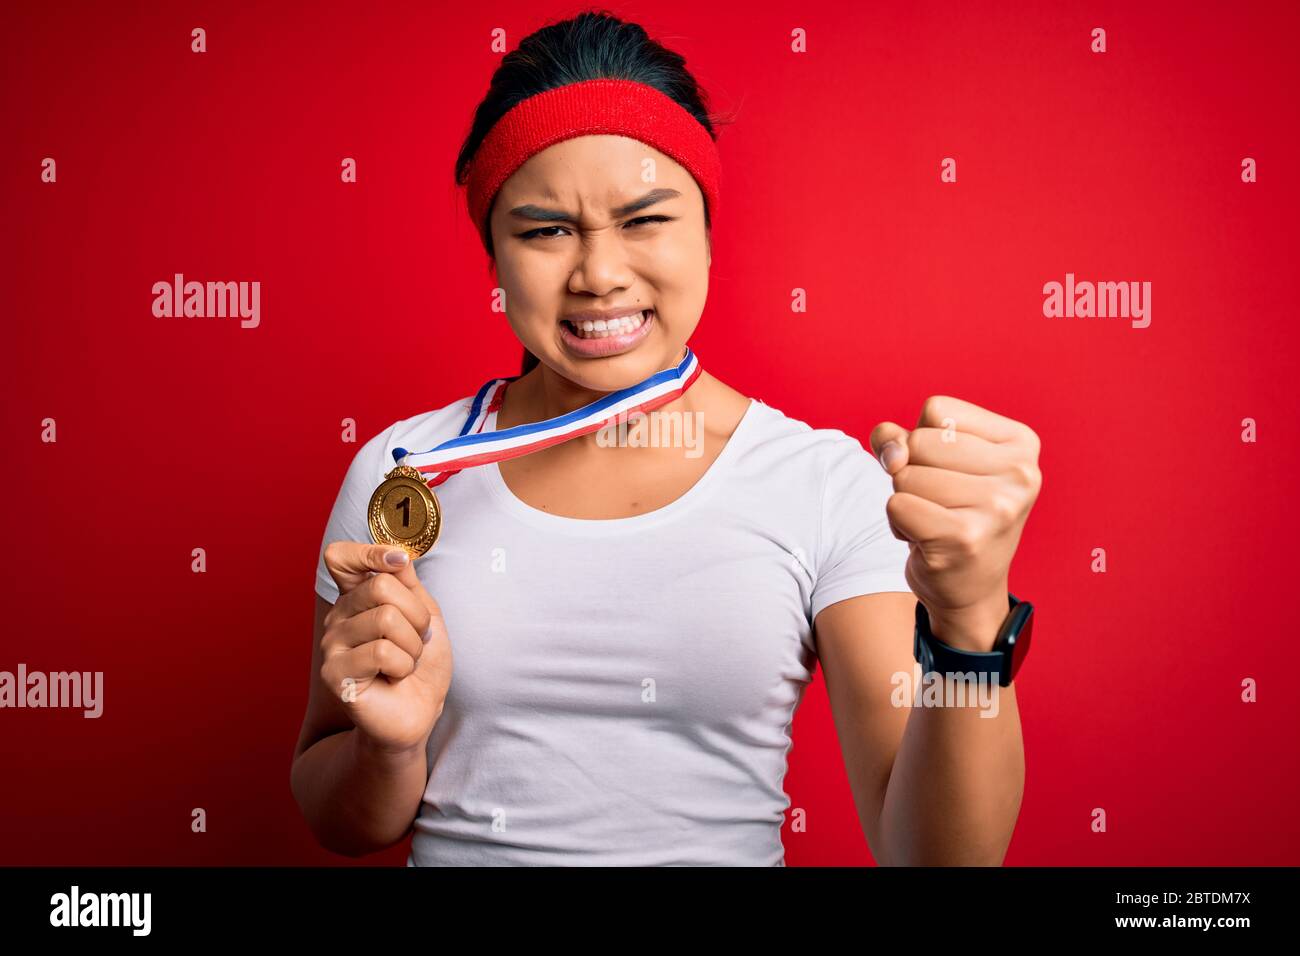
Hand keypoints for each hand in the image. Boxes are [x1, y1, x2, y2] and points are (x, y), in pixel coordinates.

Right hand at [320, 542, 452, 753]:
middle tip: (417, 638)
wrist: (420, 710)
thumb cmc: (421, 663)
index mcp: (356, 597)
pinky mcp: (335, 673)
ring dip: (413, 644)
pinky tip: (395, 677)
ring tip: (406, 661)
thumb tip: (398, 554)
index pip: (341, 557)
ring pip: (386, 619)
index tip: (400, 562)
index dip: (369, 552)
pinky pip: (382, 652)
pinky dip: (403, 665)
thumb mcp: (424, 614)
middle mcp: (338, 617)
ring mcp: (332, 644)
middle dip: (416, 614)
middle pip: (381, 586)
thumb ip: (409, 583)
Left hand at [870, 396, 1041, 650]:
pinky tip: (927, 540)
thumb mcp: (931, 462)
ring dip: (906, 501)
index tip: (951, 473)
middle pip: (919, 442)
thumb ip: (900, 438)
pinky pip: (897, 506)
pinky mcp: (965, 538)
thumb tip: (891, 451)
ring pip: (906, 476)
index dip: (924, 441)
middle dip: (913, 472)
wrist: (969, 589)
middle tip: (941, 504)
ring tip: (935, 523)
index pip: (937, 411)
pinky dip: (899, 524)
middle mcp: (1020, 473)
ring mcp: (997, 507)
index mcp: (1021, 443)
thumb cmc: (949, 512)